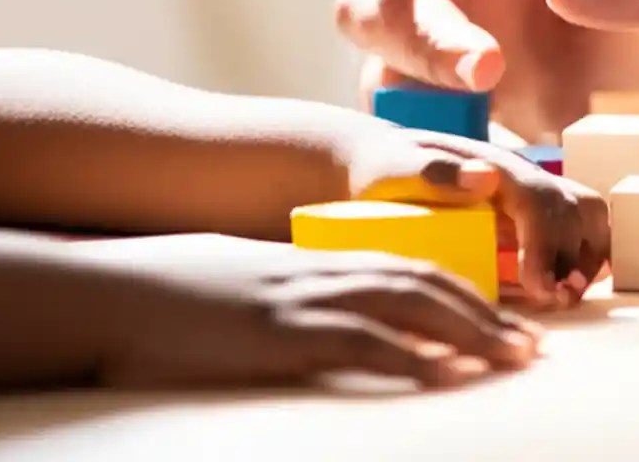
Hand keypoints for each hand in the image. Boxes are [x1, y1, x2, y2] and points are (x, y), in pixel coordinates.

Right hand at [74, 234, 542, 389]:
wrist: (107, 291)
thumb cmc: (162, 293)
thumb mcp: (236, 284)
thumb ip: (282, 297)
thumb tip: (307, 324)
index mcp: (311, 261)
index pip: (406, 268)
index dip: (460, 293)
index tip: (499, 323)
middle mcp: (318, 271)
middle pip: (424, 282)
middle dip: (485, 315)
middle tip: (531, 348)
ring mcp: (301, 298)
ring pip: (408, 304)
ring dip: (469, 332)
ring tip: (514, 360)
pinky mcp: (279, 331)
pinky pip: (361, 341)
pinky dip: (411, 357)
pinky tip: (446, 376)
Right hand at [334, 0, 638, 142]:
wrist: (610, 109)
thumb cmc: (576, 18)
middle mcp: (405, 23)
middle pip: (371, 18)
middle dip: (421, 36)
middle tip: (486, 64)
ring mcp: (408, 90)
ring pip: (387, 95)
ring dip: (436, 109)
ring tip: (496, 138)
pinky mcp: (426, 152)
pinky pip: (417, 163)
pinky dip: (443, 171)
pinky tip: (489, 184)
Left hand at [343, 119, 609, 309]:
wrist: (378, 161)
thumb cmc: (381, 168)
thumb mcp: (395, 168)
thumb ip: (436, 172)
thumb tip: (488, 176)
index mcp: (494, 165)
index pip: (540, 200)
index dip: (546, 246)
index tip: (540, 288)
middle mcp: (521, 176)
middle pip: (574, 208)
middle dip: (575, 257)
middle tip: (556, 301)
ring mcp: (528, 193)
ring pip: (586, 213)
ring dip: (588, 256)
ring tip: (565, 296)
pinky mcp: (528, 214)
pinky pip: (576, 228)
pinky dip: (584, 256)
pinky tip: (566, 287)